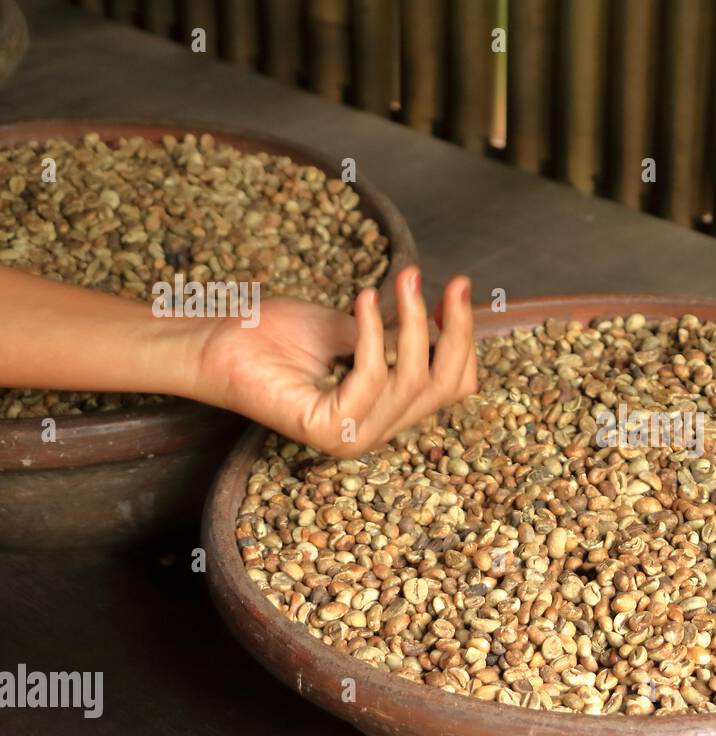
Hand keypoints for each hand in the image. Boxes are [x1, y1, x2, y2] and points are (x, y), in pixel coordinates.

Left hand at [194, 266, 477, 455]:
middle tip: (444, 281)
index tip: (458, 289)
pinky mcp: (328, 431)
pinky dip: (375, 334)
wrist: (216, 341)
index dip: (463, 338)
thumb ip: (396, 335)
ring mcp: (353, 438)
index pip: (453, 386)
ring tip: (402, 281)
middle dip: (452, 329)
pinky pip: (372, 378)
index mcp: (385, 412)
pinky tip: (365, 299)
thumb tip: (447, 314)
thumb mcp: (351, 329)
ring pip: (413, 380)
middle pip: (444, 386)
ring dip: (413, 323)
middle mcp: (375, 432)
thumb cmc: (273, 335)